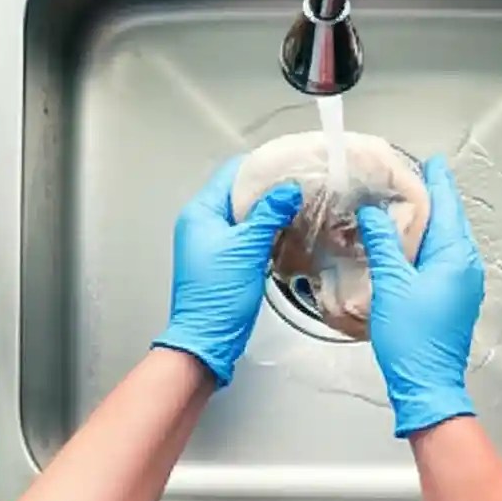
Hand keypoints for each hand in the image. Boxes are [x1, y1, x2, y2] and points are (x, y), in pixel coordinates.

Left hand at [153, 157, 300, 387]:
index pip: (231, 173)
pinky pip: (247, 235)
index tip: (288, 161)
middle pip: (238, 191)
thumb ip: (269, 214)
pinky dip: (266, 229)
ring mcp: (213, 243)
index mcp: (201, 213)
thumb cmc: (218, 296)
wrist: (207, 339)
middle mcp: (203, 223)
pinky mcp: (225, 260)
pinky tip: (288, 230)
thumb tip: (288, 188)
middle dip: (269, 186)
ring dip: (269, 209)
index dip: (259, 164)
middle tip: (300, 183)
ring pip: (245, 214)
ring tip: (300, 203)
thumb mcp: (248, 249)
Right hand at [356, 155, 484, 437]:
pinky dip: (428, 245)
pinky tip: (411, 244)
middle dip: (434, 199)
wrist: (426, 383)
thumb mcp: (390, 283)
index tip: (431, 162)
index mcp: (455, 256)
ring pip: (447, 242)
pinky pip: (443, 260)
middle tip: (416, 178)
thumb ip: (383, 243)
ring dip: (430, 223)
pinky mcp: (454, 299)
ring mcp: (463, 284)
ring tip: (409, 205)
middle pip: (451, 222)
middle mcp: (466, 266)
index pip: (447, 207)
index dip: (437, 182)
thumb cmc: (411, 336)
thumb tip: (373, 213)